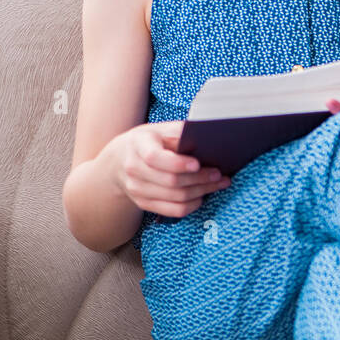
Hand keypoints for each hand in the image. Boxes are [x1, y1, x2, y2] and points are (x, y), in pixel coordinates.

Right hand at [105, 120, 230, 218]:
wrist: (120, 160)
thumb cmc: (149, 141)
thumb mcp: (161, 129)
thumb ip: (180, 132)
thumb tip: (207, 138)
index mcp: (138, 145)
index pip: (155, 158)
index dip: (178, 163)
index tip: (197, 163)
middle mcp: (134, 169)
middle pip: (171, 181)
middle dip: (200, 179)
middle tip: (219, 174)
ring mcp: (136, 189)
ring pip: (175, 197)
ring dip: (202, 191)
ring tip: (219, 183)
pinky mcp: (143, 203)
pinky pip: (173, 210)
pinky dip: (192, 204)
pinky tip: (203, 195)